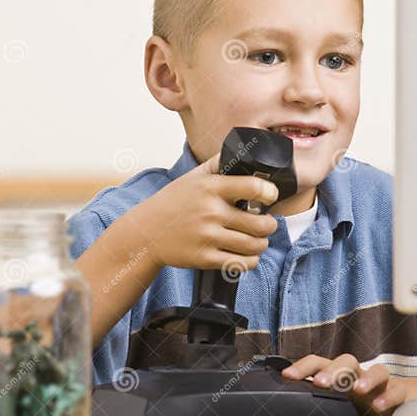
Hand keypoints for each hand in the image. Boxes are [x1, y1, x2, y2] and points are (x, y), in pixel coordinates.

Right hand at [132, 151, 279, 271]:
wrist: (145, 232)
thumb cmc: (172, 202)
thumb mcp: (193, 177)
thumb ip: (218, 163)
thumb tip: (243, 152)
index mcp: (210, 188)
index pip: (254, 187)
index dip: (269, 193)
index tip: (270, 197)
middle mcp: (211, 212)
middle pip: (261, 223)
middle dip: (270, 224)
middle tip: (267, 223)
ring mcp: (208, 237)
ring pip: (254, 245)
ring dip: (262, 243)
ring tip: (258, 239)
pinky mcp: (204, 258)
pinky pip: (241, 263)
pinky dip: (250, 260)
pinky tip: (246, 254)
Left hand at [281, 353, 407, 415]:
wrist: (399, 406)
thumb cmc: (362, 404)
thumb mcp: (337, 403)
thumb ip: (318, 401)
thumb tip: (286, 408)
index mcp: (340, 375)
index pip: (319, 362)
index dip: (302, 367)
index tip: (287, 376)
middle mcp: (360, 374)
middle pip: (346, 360)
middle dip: (332, 370)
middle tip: (319, 383)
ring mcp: (381, 382)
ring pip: (377, 370)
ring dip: (366, 378)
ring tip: (357, 390)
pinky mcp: (401, 393)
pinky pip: (397, 390)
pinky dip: (388, 396)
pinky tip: (379, 406)